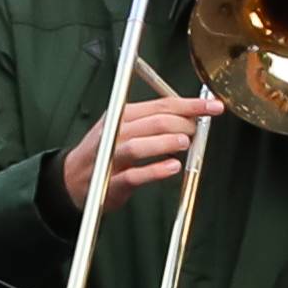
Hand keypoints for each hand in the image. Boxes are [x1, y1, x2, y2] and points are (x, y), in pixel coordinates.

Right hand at [59, 91, 214, 205]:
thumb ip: (156, 122)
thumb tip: (192, 118)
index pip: (161, 105)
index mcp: (123, 115)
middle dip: (181, 123)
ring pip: (138, 145)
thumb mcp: (126, 128)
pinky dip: (154, 170)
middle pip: (152, 122)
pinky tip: (172, 167)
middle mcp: (115, 132)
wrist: (72, 179)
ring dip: (164, 142)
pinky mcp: (111, 182)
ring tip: (185, 141)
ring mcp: (111, 157)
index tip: (214, 107)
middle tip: (197, 130)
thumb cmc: (108, 152)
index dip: (191, 105)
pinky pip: (133, 175)